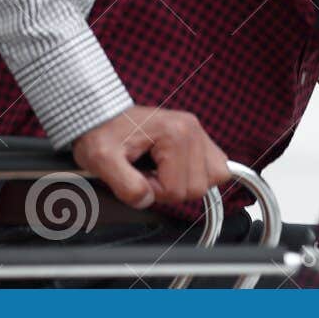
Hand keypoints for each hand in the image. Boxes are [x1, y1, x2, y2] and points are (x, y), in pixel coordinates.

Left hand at [73, 106, 230, 209]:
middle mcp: (192, 129)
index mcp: (174, 133)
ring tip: (162, 172)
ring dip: (187, 183)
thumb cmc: (102, 134)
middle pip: (198, 187)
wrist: (101, 117)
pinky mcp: (200, 136)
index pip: (177, 189)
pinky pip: (217, 166)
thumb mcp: (101, 159)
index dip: (153, 191)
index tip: (137, 177)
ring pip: (214, 177)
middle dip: (170, 189)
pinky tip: (178, 170)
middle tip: (147, 175)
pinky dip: (200, 174)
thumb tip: (146, 200)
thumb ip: (124, 185)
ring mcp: (198, 131)